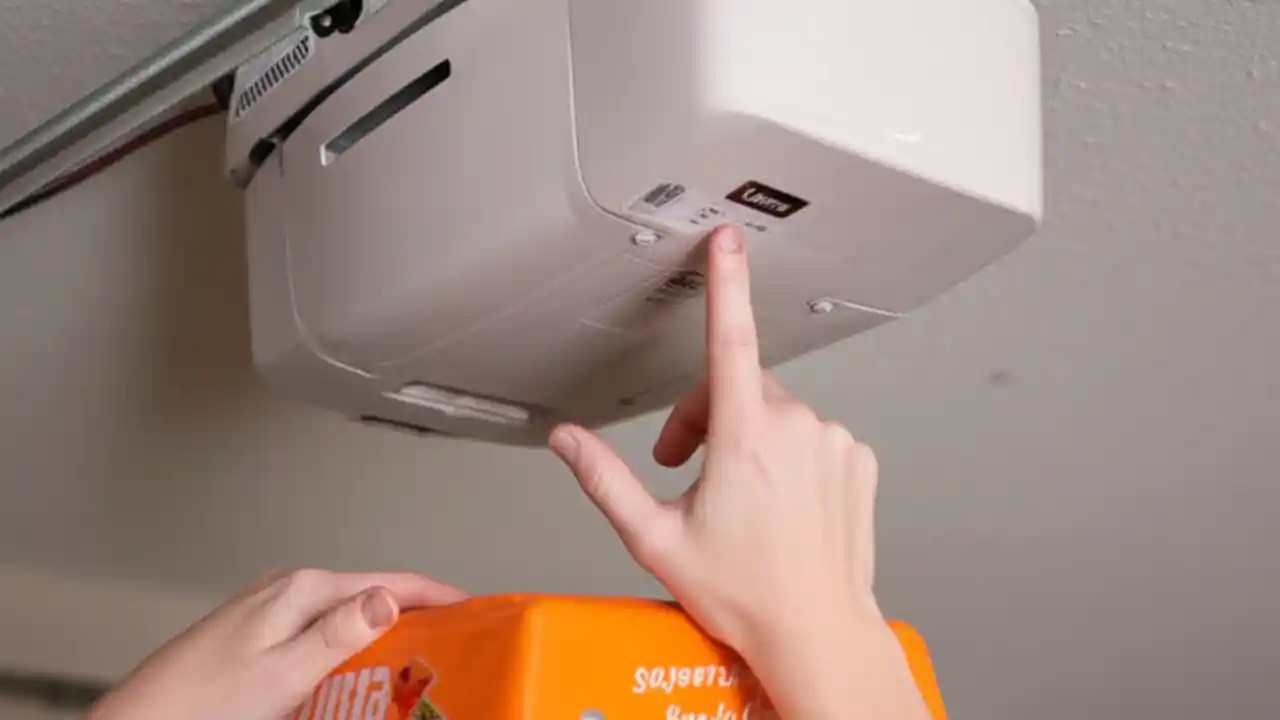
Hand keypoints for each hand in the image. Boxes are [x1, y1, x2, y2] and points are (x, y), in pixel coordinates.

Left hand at [88, 569, 466, 719]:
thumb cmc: (204, 703)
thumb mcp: (285, 673)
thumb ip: (339, 633)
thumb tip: (389, 598)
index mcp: (302, 589)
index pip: (390, 582)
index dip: (437, 594)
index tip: (472, 609)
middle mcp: (288, 589)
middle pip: (371, 593)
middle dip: (414, 613)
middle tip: (449, 642)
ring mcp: (271, 607)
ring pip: (346, 612)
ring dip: (381, 630)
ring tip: (411, 658)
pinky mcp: (259, 630)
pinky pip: (321, 628)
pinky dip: (349, 643)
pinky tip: (353, 670)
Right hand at [549, 226, 928, 718]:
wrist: (816, 631)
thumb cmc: (743, 593)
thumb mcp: (655, 539)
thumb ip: (606, 480)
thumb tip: (569, 442)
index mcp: (745, 439)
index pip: (729, 340)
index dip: (725, 282)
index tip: (726, 241)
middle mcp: (797, 430)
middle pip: (738, 385)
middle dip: (706, 415)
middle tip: (686, 469)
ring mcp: (835, 442)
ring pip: (776, 410)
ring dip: (748, 435)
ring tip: (737, 496)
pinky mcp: (859, 459)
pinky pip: (812, 433)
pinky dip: (789, 452)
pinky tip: (778, 499)